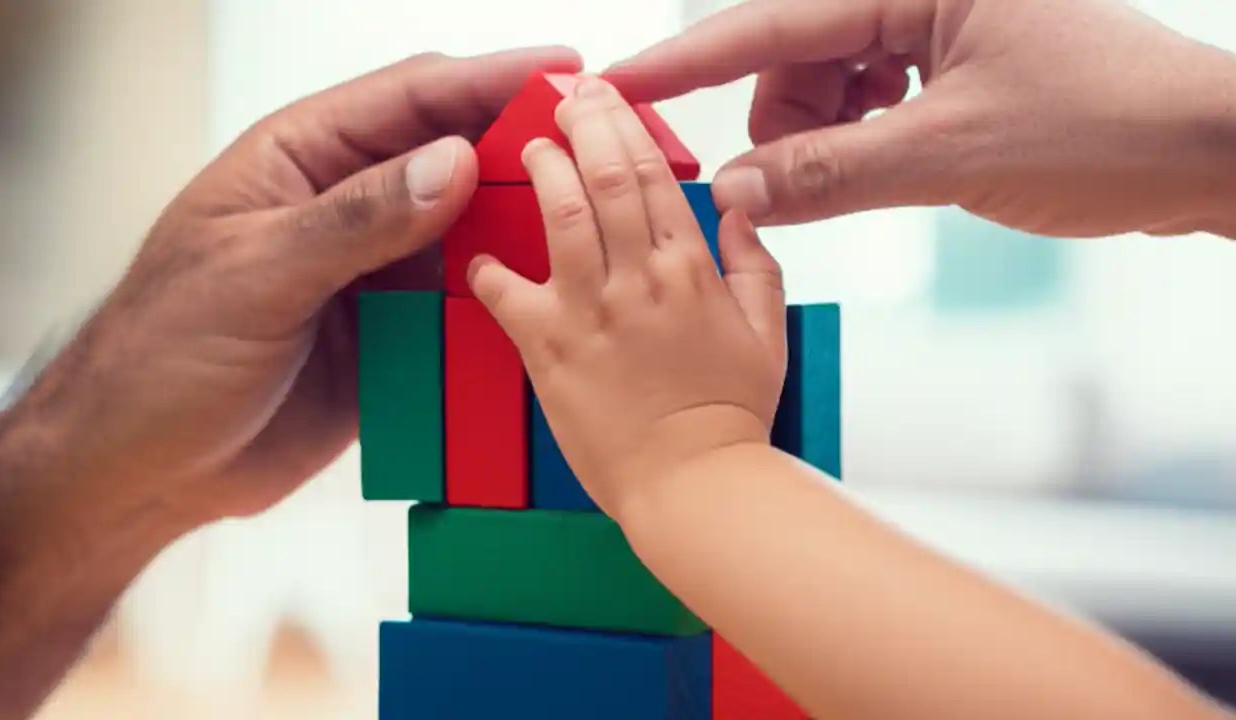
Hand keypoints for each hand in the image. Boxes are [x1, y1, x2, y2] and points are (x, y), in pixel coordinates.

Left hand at [0, 48, 581, 534]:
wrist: (144, 469)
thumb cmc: (164, 355)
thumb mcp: (254, 274)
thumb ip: (355, 220)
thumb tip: (454, 164)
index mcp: (302, 160)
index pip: (410, 99)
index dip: (490, 80)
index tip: (566, 73)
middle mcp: (350, 207)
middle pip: (455, 158)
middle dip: (527, 150)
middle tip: (606, 149)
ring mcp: (377, 273)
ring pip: (473, 235)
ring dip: (529, 230)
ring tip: (600, 227)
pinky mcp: (396, 338)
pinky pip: (466, 310)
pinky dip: (509, 306)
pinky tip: (555, 304)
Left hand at [467, 77, 785, 517]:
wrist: (693, 482)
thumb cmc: (730, 413)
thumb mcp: (766, 332)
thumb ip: (755, 264)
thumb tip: (738, 210)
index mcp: (690, 268)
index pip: (653, 174)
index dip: (625, 126)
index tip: (607, 98)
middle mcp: (638, 277)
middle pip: (605, 176)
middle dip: (582, 125)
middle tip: (564, 101)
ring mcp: (591, 310)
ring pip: (561, 214)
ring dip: (542, 170)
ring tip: (530, 149)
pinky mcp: (550, 349)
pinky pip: (506, 295)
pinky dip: (489, 271)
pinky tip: (480, 257)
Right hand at [610, 0, 1235, 237]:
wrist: (1206, 156)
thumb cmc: (1113, 127)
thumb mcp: (955, 154)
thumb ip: (833, 173)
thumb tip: (736, 192)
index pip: (775, 19)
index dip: (691, 61)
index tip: (621, 84)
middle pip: (797, 56)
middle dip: (787, 124)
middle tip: (802, 180)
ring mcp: (940, 29)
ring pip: (828, 86)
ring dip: (825, 141)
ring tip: (870, 174)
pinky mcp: (954, 69)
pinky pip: (868, 104)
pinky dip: (859, 144)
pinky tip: (892, 163)